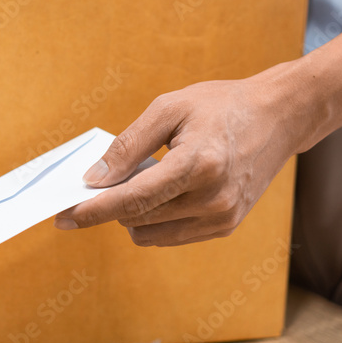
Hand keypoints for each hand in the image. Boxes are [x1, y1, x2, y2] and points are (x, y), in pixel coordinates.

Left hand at [54, 78, 299, 246]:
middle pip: (137, 218)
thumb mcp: (169, 108)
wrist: (278, 118)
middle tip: (106, 178)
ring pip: (149, 234)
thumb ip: (128, 145)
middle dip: (111, 203)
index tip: (63, 217)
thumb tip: (94, 178)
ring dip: (132, 214)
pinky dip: (154, 219)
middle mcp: (212, 198)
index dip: (93, 210)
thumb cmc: (220, 106)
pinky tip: (162, 192)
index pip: (133, 199)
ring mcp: (221, 218)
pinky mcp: (225, 227)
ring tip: (145, 178)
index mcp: (199, 164)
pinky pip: (170, 236)